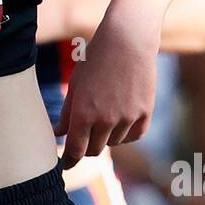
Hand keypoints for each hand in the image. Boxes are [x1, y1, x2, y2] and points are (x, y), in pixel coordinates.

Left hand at [54, 12, 157, 167]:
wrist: (128, 39)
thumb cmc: (96, 58)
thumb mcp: (76, 84)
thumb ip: (68, 113)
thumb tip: (59, 134)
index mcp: (83, 113)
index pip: (75, 150)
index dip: (69, 160)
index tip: (65, 165)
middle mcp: (106, 120)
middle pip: (93, 150)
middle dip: (86, 146)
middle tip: (83, 137)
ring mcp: (127, 118)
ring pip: (113, 142)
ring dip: (105, 136)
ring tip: (103, 114)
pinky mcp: (145, 113)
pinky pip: (133, 136)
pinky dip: (125, 133)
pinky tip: (120, 120)